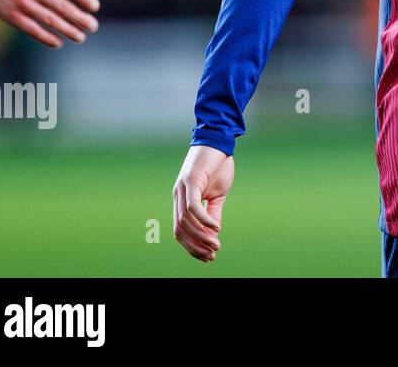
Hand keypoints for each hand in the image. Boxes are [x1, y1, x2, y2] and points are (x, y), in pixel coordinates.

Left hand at [172, 145, 233, 261]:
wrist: (219, 140)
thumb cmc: (218, 165)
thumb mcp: (217, 194)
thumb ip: (212, 212)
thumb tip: (213, 233)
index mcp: (181, 200)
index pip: (181, 230)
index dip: (192, 246)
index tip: (208, 257)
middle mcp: (177, 196)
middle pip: (180, 230)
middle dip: (195, 247)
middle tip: (211, 255)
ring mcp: (182, 189)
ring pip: (185, 222)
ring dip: (201, 237)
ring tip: (216, 244)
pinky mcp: (190, 181)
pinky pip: (193, 207)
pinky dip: (204, 220)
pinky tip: (216, 227)